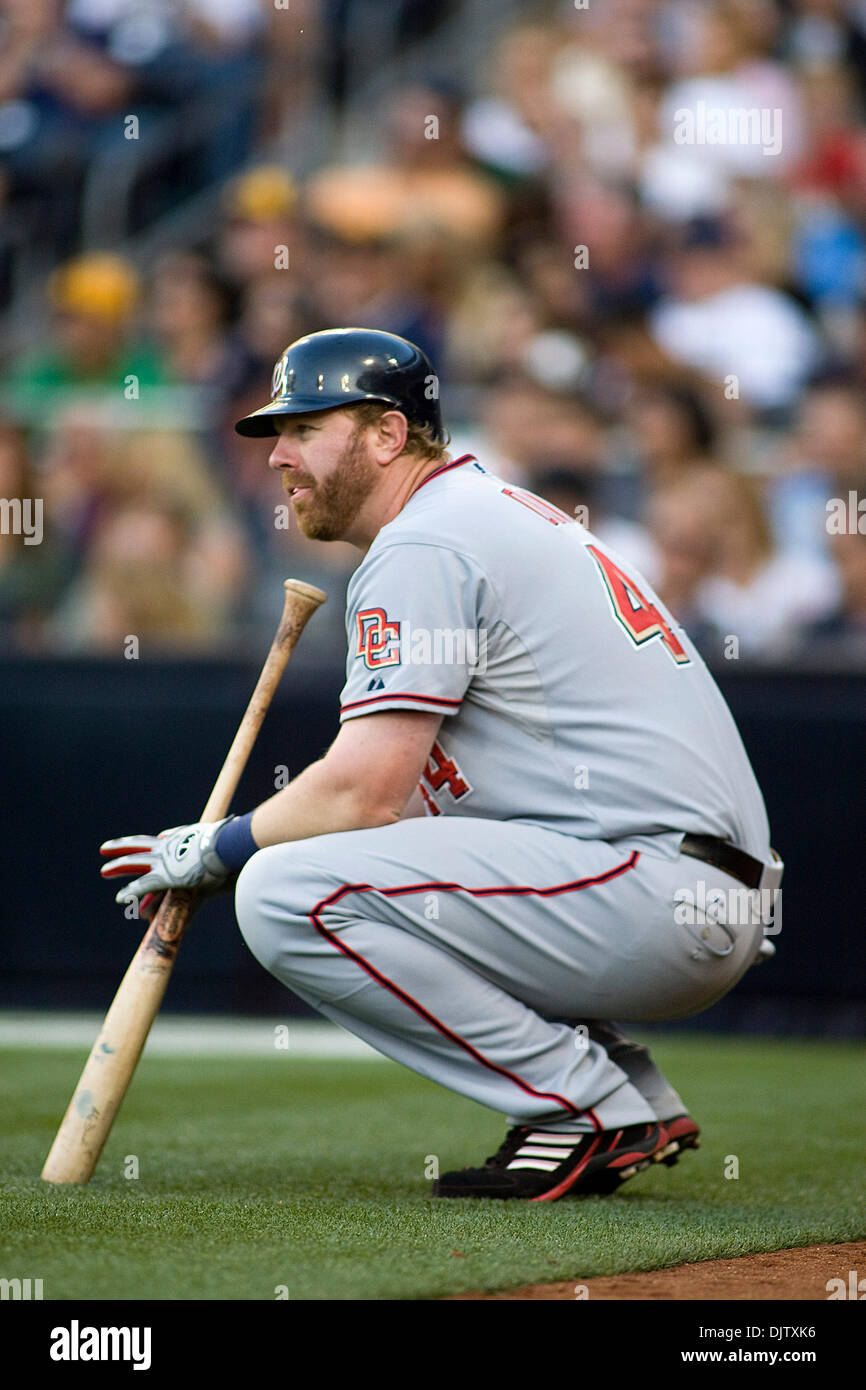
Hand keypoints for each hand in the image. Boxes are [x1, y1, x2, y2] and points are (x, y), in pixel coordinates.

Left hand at [99, 818, 234, 907]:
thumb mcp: (218, 842)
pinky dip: (130, 891)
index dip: (147, 843)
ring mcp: (165, 860)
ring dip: (118, 867)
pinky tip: (119, 898)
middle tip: (105, 849)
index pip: (158, 840)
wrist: (229, 846)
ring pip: (134, 862)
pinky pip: (143, 885)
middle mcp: (168, 846)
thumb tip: (217, 838)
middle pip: (139, 845)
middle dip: (121, 847)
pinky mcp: (166, 876)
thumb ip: (212, 841)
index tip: (137, 844)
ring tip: (104, 872)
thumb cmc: (230, 845)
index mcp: (180, 839)